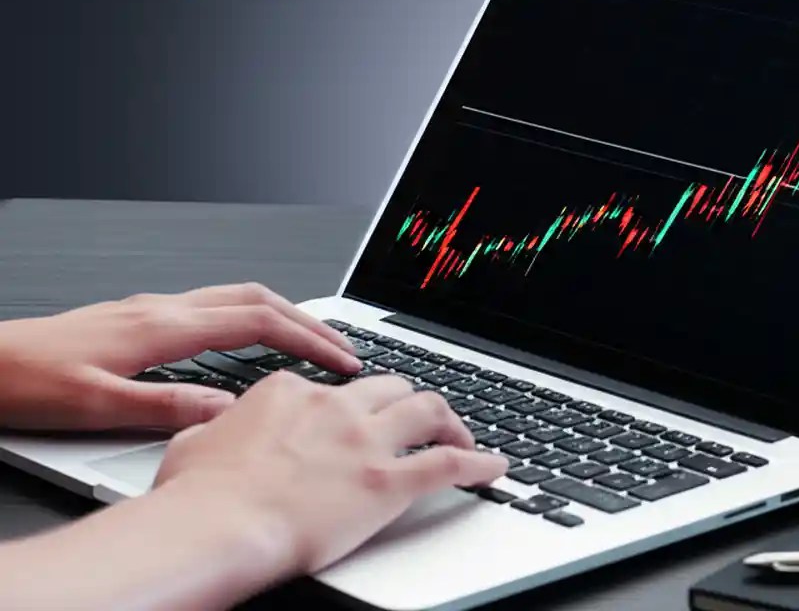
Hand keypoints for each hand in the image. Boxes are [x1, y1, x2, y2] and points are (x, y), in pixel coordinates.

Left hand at [0, 282, 360, 431]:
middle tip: (342, 347)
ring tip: (309, 342)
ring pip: (235, 297)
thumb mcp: (96, 407)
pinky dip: (249, 319)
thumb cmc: (25, 381)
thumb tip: (230, 411)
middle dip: (308, 320)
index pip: (256, 321)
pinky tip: (247, 345)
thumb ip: (168, 406)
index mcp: (161, 326)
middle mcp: (161, 308)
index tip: (341, 360)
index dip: (307, 339)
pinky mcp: (138, 319)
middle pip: (256, 297)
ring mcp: (150, 309)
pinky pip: (212, 308)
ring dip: (281, 315)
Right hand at [154, 372, 507, 573]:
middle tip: (417, 418)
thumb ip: (214, 429)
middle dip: (406, 399)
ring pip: (427, 409)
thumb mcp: (192, 445)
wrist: (217, 526)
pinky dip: (478, 463)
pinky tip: (492, 467)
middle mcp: (334, 407)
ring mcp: (365, 441)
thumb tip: (212, 430)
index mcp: (288, 392)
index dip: (346, 404)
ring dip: (449, 420)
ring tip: (461, 434)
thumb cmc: (196, 497)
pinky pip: (449, 463)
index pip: (330, 387)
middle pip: (388, 388)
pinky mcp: (389, 481)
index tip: (351, 419)